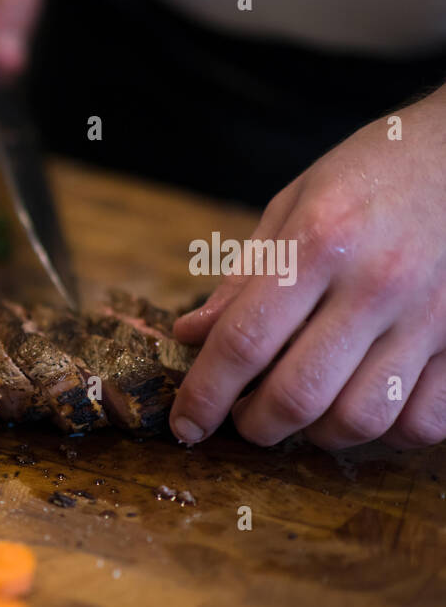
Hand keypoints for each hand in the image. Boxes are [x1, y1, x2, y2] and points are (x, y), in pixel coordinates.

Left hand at [170, 85, 445, 449]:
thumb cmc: (377, 172)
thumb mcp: (296, 203)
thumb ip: (243, 278)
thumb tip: (190, 335)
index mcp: (320, 242)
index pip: (243, 341)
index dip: (204, 395)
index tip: (185, 424)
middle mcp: (377, 284)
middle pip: (298, 394)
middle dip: (255, 425)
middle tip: (244, 418)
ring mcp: (431, 315)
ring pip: (361, 419)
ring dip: (317, 433)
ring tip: (305, 412)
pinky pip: (423, 420)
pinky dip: (386, 431)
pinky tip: (366, 403)